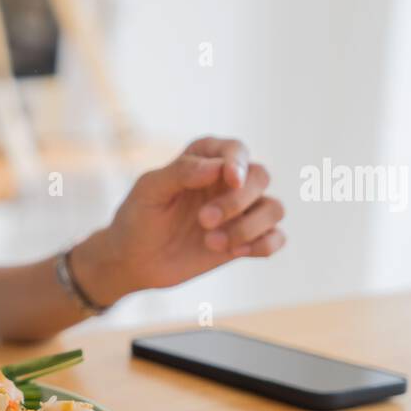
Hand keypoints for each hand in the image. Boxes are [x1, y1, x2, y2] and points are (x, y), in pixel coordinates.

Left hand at [72, 135, 285, 302]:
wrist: (133, 260)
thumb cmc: (138, 218)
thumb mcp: (149, 190)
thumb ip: (181, 172)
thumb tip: (219, 167)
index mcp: (205, 160)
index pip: (236, 150)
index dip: (238, 162)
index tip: (230, 179)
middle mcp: (228, 183)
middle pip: (261, 177)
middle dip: (238, 200)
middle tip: (203, 220)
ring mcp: (240, 212)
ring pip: (274, 208)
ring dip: (249, 227)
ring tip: (212, 243)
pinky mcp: (245, 240)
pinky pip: (277, 238)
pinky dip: (265, 245)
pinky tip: (235, 253)